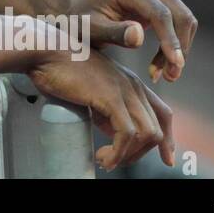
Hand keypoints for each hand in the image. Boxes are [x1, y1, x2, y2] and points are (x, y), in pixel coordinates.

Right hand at [28, 48, 174, 170]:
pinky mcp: (110, 97)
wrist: (46, 51)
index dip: (167, 140)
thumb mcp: (92, 93)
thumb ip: (107, 110)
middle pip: (157, 129)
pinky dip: (118, 152)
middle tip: (116, 161)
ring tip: (107, 160)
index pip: (163, 114)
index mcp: (131, 83)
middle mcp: (133, 85)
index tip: (166, 159)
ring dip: (128, 155)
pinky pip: (127, 134)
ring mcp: (123, 90)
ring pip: (147, 134)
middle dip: (140, 153)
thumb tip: (113, 135)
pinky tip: (104, 157)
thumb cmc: (61, 70)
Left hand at [64, 0, 196, 82]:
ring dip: (179, 49)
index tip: (175, 65)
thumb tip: (139, 36)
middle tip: (171, 77)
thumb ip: (114, 33)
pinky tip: (159, 66)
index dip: (171, 40)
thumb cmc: (81, 21)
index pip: (160, 14)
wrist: (78, 9)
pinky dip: (174, 45)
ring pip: (184, 21)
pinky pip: (179, 23)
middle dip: (180, 48)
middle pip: (180, 15)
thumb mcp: (91, 30)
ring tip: (164, 75)